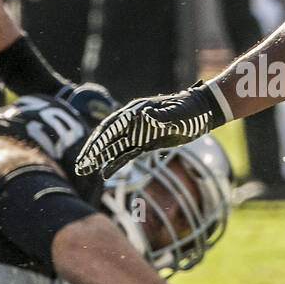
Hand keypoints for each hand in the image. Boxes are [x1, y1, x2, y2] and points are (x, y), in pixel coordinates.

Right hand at [74, 81, 225, 175]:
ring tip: (84, 170)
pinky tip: (105, 173)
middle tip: (80, 166)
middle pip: (108, 136)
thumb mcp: (179, 113)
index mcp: (137, 111)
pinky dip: (115, 162)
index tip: (91, 154)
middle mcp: (134, 121)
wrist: (204, 111)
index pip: (113, 127)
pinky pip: (127, 153)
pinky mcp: (146, 141)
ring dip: (100, 158)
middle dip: (93, 151)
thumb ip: (162, 116)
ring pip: (114, 146)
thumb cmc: (192, 110)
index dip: (101, 140)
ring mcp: (139, 131)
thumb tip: (144, 115)